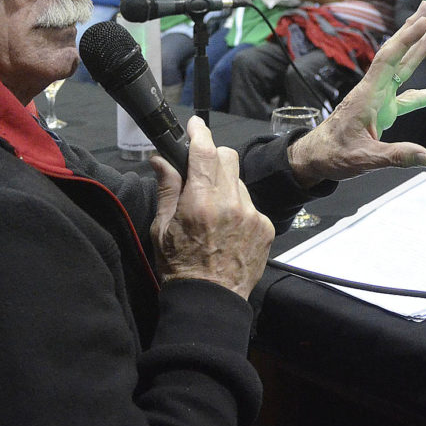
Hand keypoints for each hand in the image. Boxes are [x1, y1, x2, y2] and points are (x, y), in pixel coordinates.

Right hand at [150, 117, 274, 299]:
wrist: (209, 301)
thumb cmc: (180, 267)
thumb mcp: (162, 227)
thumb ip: (167, 188)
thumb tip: (160, 159)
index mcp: (201, 202)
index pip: (204, 152)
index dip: (199, 132)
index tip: (195, 124)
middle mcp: (231, 204)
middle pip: (227, 157)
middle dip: (212, 156)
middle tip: (199, 171)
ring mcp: (252, 215)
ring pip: (239, 180)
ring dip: (225, 184)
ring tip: (211, 210)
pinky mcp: (265, 227)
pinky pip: (251, 203)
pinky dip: (239, 207)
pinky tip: (227, 227)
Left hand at [287, 1, 425, 184]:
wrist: (317, 157)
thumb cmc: (335, 155)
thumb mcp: (365, 159)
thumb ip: (396, 156)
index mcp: (368, 96)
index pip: (388, 61)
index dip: (405, 40)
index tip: (422, 21)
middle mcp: (374, 91)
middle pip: (397, 55)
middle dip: (413, 31)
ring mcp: (380, 99)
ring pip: (404, 69)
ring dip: (420, 49)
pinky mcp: (384, 109)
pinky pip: (410, 96)